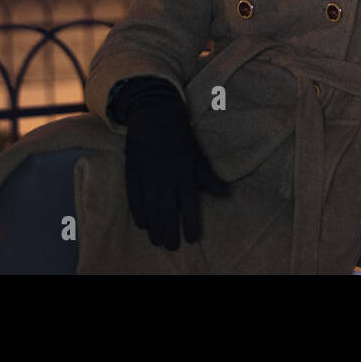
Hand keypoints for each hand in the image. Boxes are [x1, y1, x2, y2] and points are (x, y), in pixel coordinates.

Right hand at [116, 78, 228, 249]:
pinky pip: (134, 196)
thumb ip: (209, 178)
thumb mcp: (198, 157)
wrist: (154, 115)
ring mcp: (148, 175)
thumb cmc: (180, 138)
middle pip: (167, 210)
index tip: (191, 238)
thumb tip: (227, 194)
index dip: (189, 224)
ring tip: (157, 240)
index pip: (188, 205)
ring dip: (154, 226)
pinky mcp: (133, 171)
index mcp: (184, 174)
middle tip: (171, 246)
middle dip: (170, 231)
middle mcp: (166, 177)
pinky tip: (142, 223)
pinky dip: (138, 211)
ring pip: (151, 207)